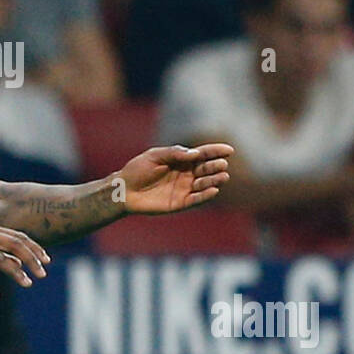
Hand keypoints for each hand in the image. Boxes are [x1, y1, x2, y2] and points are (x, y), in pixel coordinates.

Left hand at [117, 143, 233, 214]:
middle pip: (207, 169)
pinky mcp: (181, 203)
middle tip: (222, 165)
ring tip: (223, 176)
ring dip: (214, 180)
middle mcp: (186, 174)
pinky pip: (196, 199)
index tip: (229, 150)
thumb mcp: (155, 156)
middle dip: (216, 166)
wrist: (124, 190)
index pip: (203, 154)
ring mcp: (185, 188)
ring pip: (205, 184)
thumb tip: (195, 153)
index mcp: (182, 160)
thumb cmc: (138, 169)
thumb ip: (174, 153)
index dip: (216, 152)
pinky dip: (205, 196)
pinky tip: (213, 190)